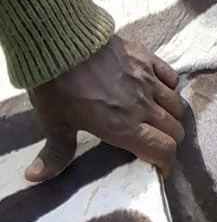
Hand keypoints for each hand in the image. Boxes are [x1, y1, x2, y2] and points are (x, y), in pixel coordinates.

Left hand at [26, 36, 185, 182]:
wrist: (63, 44)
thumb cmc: (58, 87)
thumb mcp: (55, 123)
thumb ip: (56, 153)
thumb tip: (35, 177)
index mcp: (123, 128)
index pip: (162, 149)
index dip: (167, 163)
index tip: (162, 169)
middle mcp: (143, 107)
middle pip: (175, 129)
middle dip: (171, 142)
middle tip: (159, 144)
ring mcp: (149, 81)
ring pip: (177, 104)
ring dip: (173, 116)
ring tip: (162, 119)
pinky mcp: (148, 59)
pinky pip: (171, 77)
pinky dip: (170, 88)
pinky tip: (160, 90)